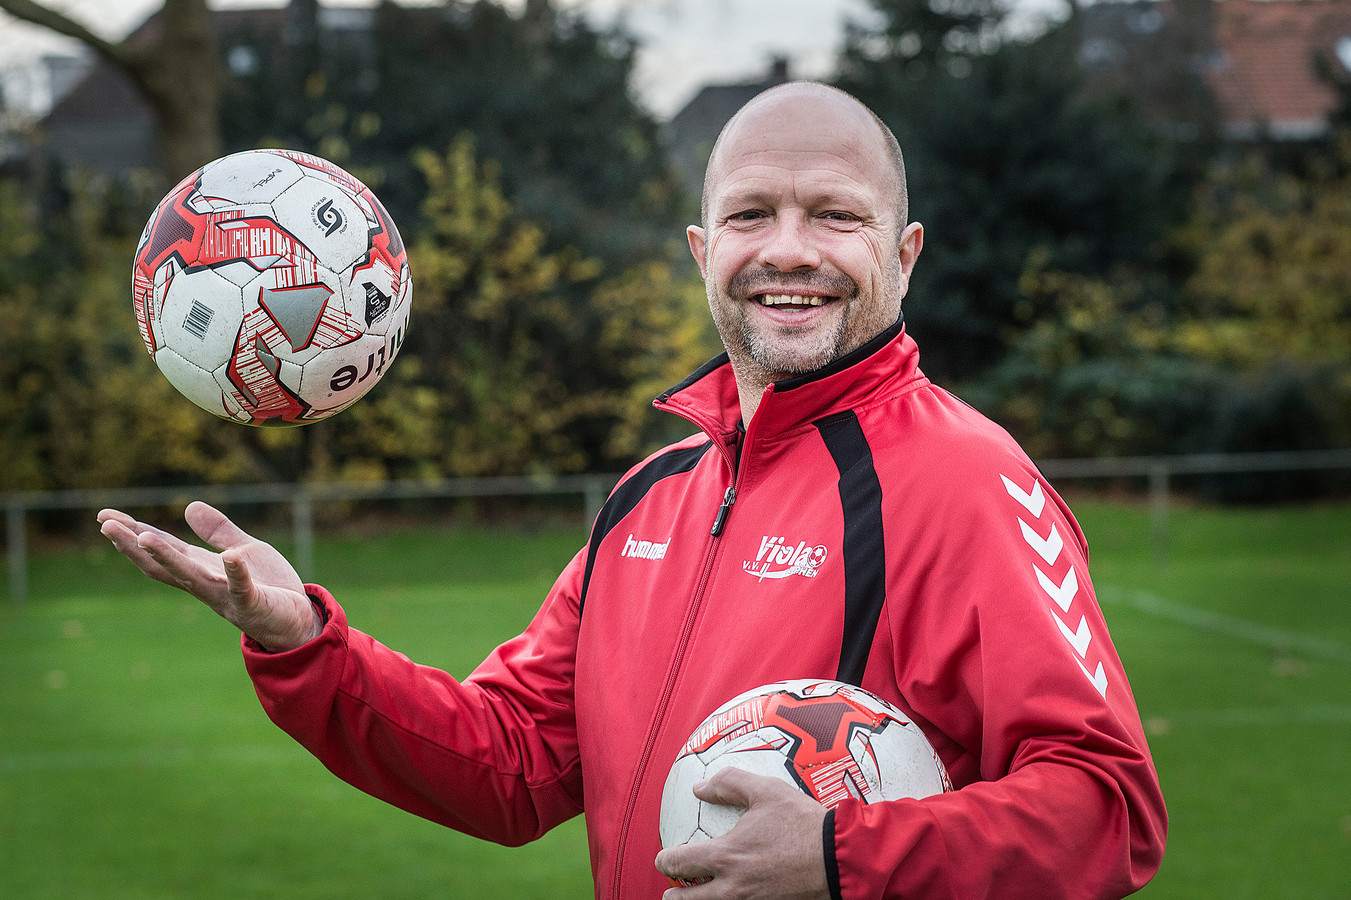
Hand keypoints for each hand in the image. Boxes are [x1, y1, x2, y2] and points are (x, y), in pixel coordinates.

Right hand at [98, 501, 320, 651]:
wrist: (299, 622)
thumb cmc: (270, 588)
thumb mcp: (243, 550)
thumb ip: (218, 532)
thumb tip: (189, 506)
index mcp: (203, 569)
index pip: (163, 549)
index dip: (134, 533)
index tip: (105, 517)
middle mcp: (206, 584)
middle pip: (163, 564)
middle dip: (134, 545)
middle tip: (105, 525)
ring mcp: (227, 596)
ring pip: (192, 577)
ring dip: (168, 558)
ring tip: (145, 537)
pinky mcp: (254, 604)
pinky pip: (243, 589)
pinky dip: (237, 574)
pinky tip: (231, 557)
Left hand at [655, 767, 830, 899]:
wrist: (840, 857)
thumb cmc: (803, 823)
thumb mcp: (766, 790)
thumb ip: (729, 783)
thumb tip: (701, 787)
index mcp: (725, 856)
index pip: (677, 863)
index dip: (664, 860)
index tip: (664, 858)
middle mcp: (732, 887)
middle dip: (674, 894)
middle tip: (674, 887)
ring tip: (698, 895)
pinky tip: (733, 895)